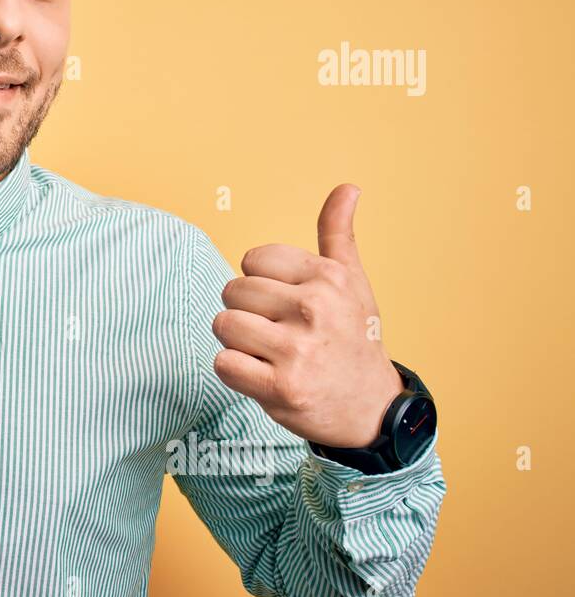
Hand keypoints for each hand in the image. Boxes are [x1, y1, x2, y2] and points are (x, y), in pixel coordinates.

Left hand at [210, 184, 404, 448]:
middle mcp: (313, 309)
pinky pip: (223, 364)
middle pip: (233, 291)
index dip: (262, 284)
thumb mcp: (352, 282)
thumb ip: (338, 234)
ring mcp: (296, 350)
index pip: (253, 259)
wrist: (372, 409)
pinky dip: (235, 373)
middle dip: (247, 313)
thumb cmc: (353, 339)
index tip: (289, 305)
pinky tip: (264, 377)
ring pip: (223, 325)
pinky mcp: (280, 388)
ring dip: (238, 344)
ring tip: (271, 355)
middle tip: (281, 334)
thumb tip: (347, 187)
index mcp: (327, 277)